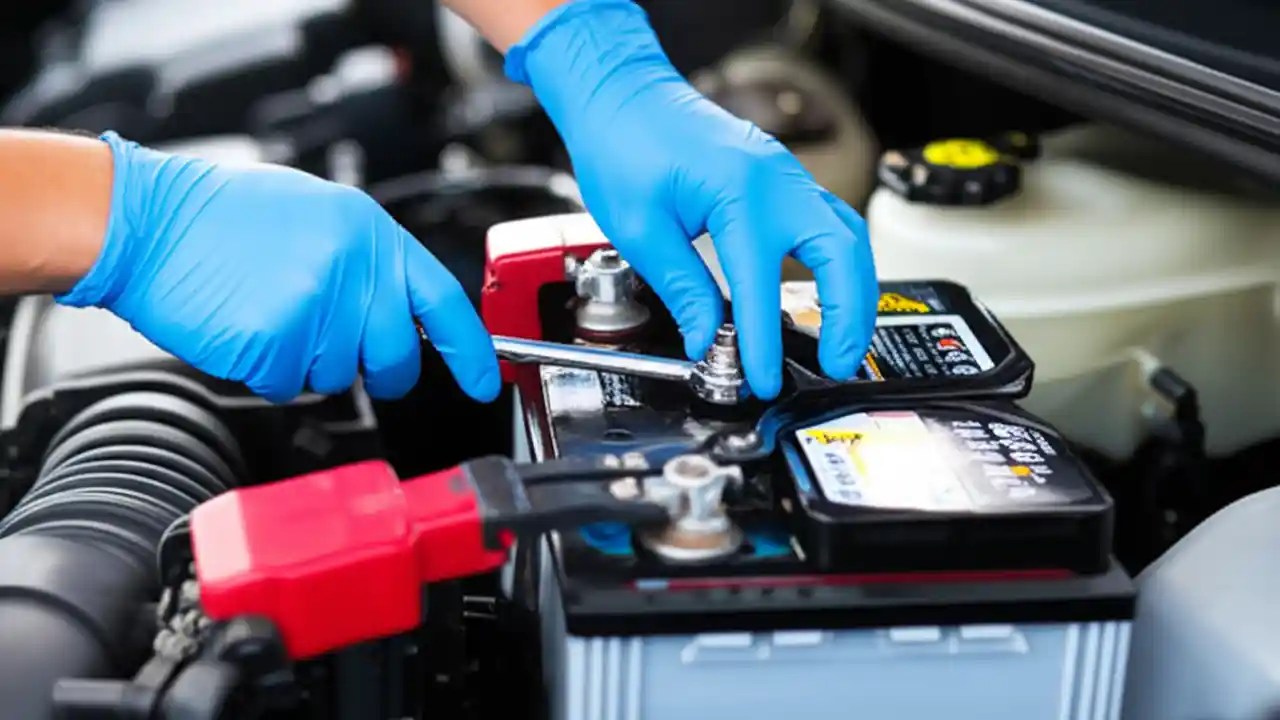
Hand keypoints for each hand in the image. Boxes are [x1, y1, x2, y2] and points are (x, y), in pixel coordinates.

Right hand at [57, 132, 499, 403]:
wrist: (145, 219)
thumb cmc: (219, 218)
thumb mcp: (315, 215)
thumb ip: (366, 261)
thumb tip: (402, 309)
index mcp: (369, 232)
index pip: (443, 301)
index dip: (470, 350)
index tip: (486, 381)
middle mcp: (354, 267)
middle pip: (396, 357)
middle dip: (374, 369)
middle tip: (330, 342)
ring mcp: (318, 305)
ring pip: (338, 375)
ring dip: (304, 360)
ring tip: (267, 311)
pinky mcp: (278, 340)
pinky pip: (288, 384)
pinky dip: (265, 370)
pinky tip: (244, 328)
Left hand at [506, 0, 877, 398]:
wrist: (622, 94)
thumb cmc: (624, 144)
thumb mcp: (639, 228)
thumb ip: (681, 286)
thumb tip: (704, 337)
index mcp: (738, 193)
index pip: (761, 286)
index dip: (763, 342)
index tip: (763, 378)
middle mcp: (775, 181)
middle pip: (842, 254)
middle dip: (848, 317)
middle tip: (836, 364)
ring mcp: (785, 175)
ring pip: (848, 236)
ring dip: (855, 291)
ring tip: (845, 340)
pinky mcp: (782, 178)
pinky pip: (830, 222)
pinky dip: (840, 263)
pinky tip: (832, 293)